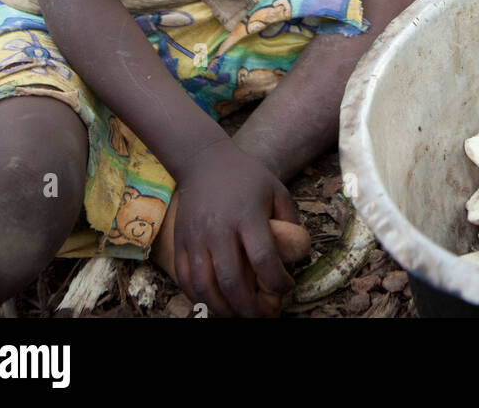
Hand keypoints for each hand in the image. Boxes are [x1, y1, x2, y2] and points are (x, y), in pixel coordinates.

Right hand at [172, 138, 302, 317]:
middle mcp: (219, 229)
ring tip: (241, 316)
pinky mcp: (179, 243)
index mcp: (247, 215)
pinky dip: (200, 299)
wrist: (204, 161)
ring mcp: (196, 238)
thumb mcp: (276, 189)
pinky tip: (217, 304)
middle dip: (251, 309)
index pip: (264, 259)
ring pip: (205, 288)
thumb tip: (299, 254)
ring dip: (224, 310)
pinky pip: (186, 281)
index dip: (278, 282)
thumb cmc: (246, 177)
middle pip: (232, 281)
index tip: (287, 287)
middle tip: (265, 316)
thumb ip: (290, 221)